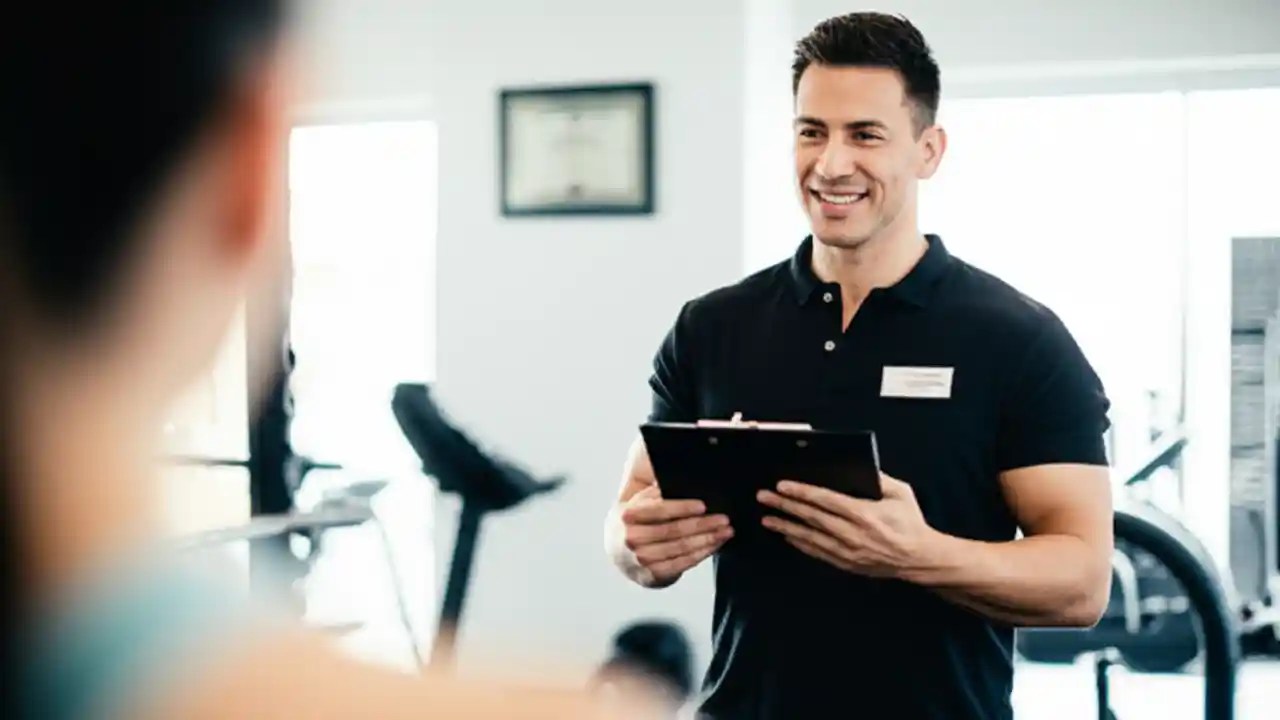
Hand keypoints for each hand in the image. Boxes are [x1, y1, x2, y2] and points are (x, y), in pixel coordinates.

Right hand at [610, 484, 732, 586]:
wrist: (620, 553)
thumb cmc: (638, 521)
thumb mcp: (640, 502)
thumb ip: (657, 491)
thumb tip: (688, 480)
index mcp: (628, 514)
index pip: (659, 509)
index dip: (682, 507)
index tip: (703, 505)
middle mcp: (632, 537)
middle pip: (673, 530)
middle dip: (703, 524)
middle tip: (724, 519)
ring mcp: (641, 558)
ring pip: (681, 547)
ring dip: (707, 539)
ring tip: (726, 531)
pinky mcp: (652, 574)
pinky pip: (682, 563)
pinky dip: (702, 553)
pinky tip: (714, 545)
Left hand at [757, 473, 935, 577]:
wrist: (919, 559)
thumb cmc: (910, 524)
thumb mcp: (900, 494)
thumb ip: (880, 479)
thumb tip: (861, 467)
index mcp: (864, 514)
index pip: (825, 500)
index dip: (802, 492)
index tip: (783, 485)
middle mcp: (852, 534)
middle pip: (811, 517)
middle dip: (785, 506)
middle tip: (765, 497)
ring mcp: (847, 551)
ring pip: (810, 538)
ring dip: (786, 527)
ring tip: (767, 519)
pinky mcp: (847, 564)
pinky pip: (818, 553)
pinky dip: (800, 544)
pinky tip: (788, 537)